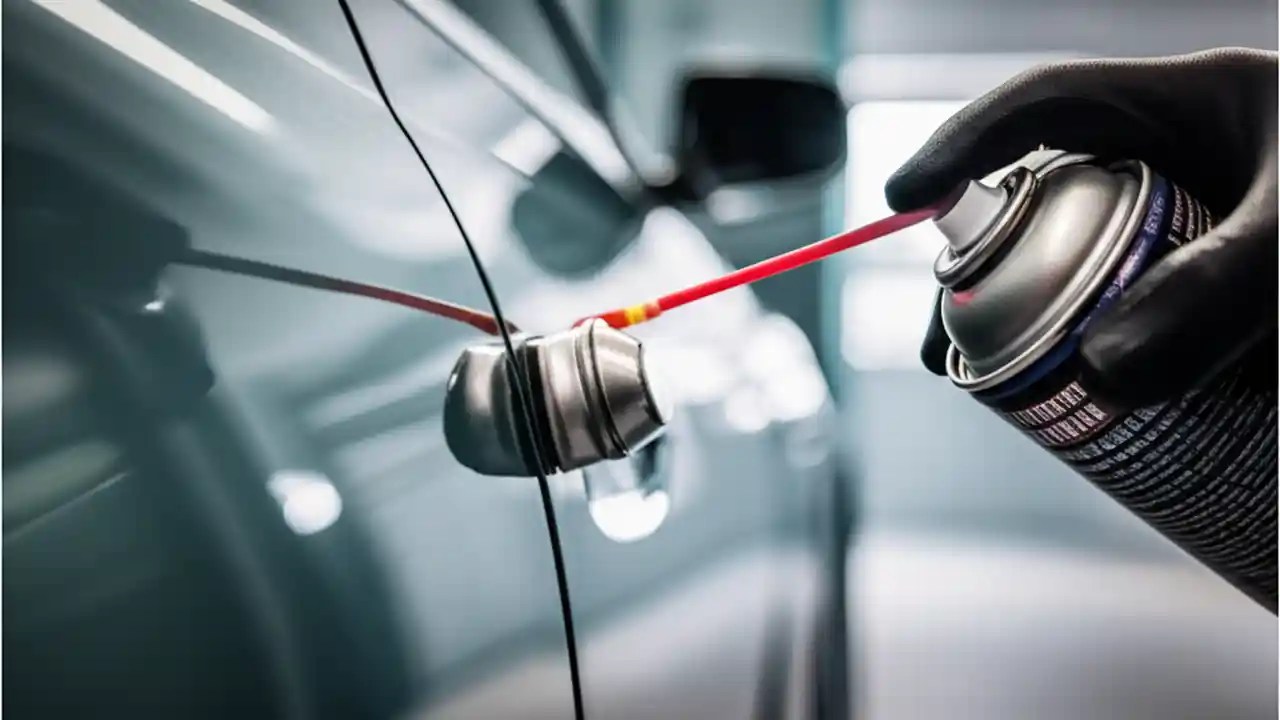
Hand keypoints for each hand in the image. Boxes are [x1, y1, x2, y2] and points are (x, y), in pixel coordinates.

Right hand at [887, 48, 1276, 409]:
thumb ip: (1219, 290)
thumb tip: (1098, 376)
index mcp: (1188, 104)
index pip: (1047, 103)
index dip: (962, 142)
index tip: (899, 196)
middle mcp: (1177, 159)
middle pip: (1043, 201)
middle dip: (986, 268)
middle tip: (948, 341)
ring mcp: (1193, 222)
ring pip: (1080, 264)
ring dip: (1034, 321)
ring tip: (1006, 385)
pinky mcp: (1208, 283)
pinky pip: (1133, 312)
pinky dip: (1101, 357)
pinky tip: (1094, 403)